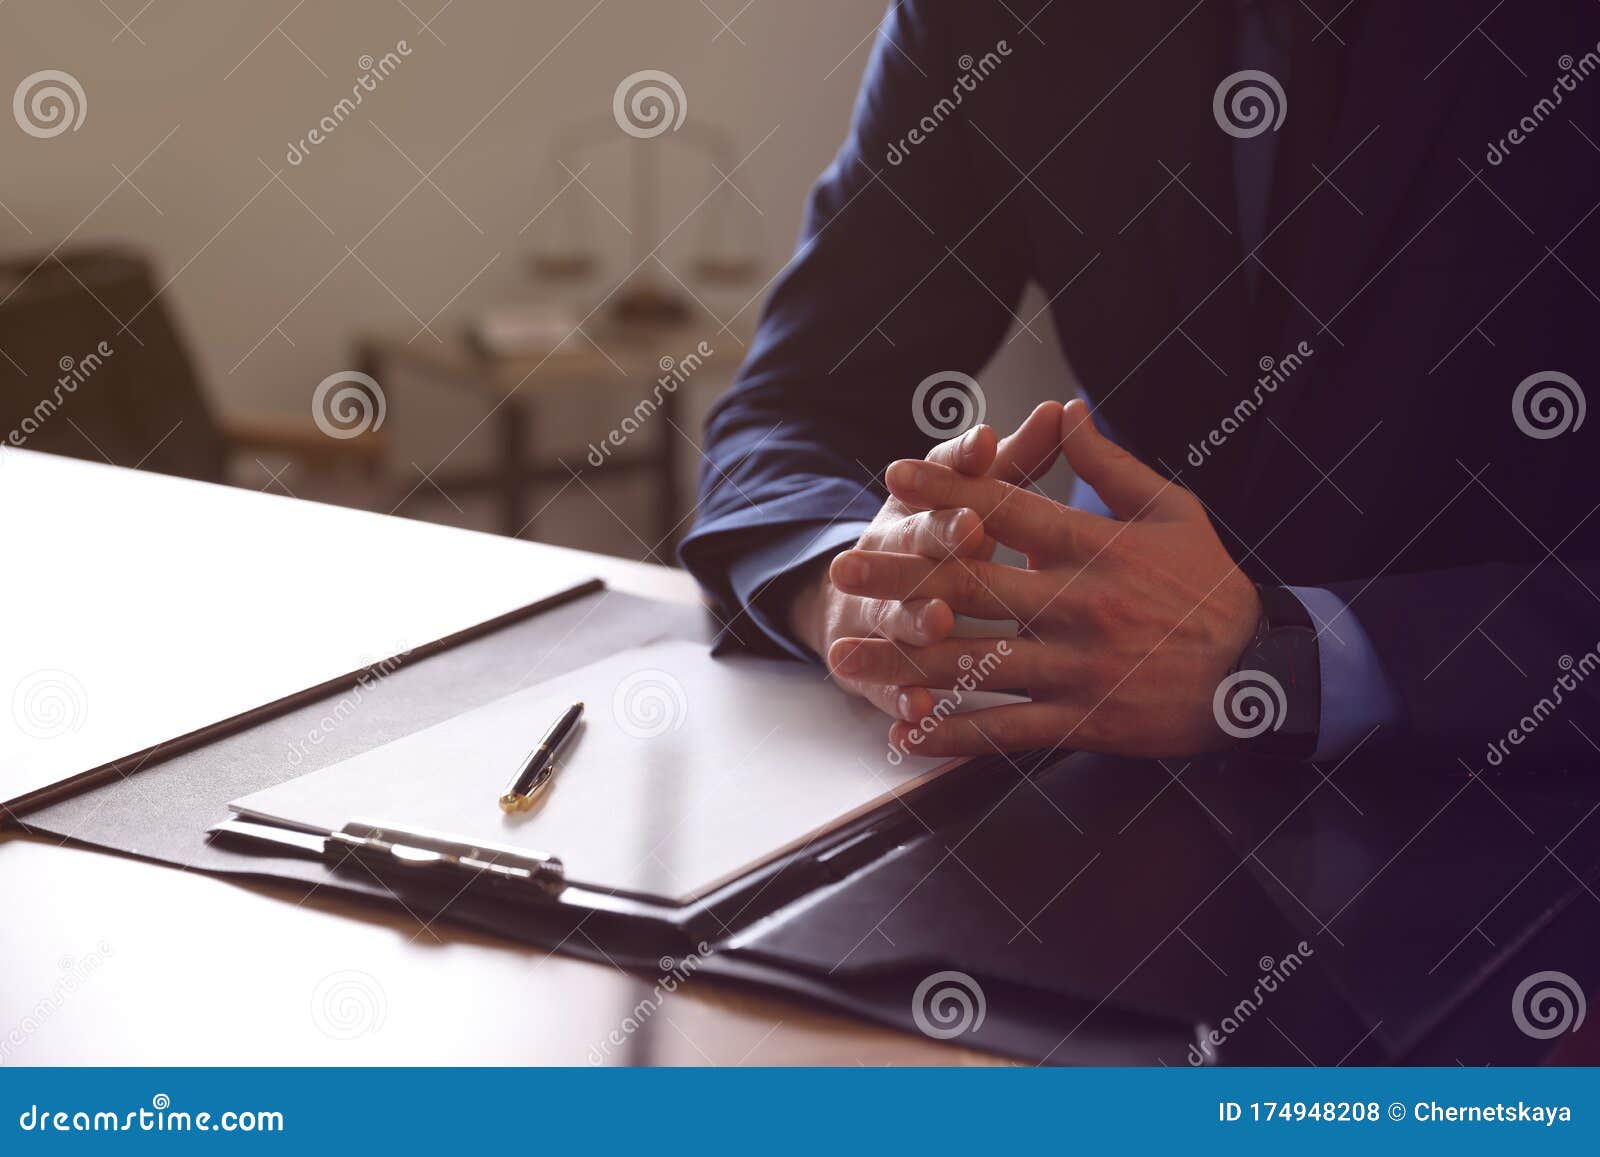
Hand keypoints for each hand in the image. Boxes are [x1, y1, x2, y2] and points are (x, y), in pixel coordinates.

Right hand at [789, 402, 1065, 720]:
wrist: (851, 600)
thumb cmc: (935, 542)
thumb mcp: (966, 498)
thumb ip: (1014, 463)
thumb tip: (1059, 409)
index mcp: (918, 513)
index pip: (938, 485)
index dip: (961, 465)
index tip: (987, 449)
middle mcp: (892, 559)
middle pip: (915, 546)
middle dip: (939, 539)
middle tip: (969, 531)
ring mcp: (878, 615)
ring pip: (897, 616)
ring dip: (914, 617)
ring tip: (937, 620)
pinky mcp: (873, 674)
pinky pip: (885, 689)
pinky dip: (899, 697)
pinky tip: (916, 708)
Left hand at [827, 399, 1262, 758]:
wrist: (1259, 672)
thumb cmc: (1209, 585)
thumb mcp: (1170, 510)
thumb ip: (1109, 465)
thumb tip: (1067, 412)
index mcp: (1096, 549)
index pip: (1010, 511)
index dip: (949, 489)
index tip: (895, 474)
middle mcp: (1078, 606)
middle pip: (974, 587)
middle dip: (902, 579)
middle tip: (842, 569)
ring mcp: (1077, 668)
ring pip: (978, 664)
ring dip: (906, 662)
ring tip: (848, 656)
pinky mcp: (1083, 721)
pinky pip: (1007, 730)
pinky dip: (954, 733)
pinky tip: (905, 732)